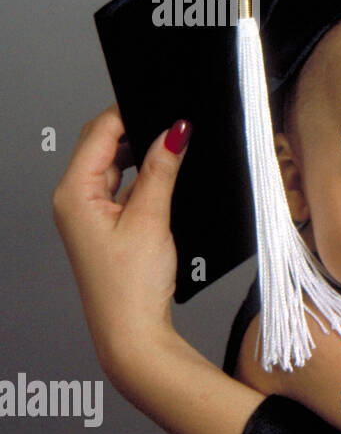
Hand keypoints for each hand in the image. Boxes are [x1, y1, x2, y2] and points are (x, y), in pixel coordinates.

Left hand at [51, 104, 190, 368]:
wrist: (132, 332)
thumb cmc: (130, 287)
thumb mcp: (152, 218)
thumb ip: (163, 169)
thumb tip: (175, 132)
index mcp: (72, 193)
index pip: (98, 133)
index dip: (130, 112)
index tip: (163, 101)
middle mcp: (73, 200)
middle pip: (103, 145)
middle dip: (137, 131)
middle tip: (174, 127)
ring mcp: (87, 213)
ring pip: (115, 165)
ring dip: (143, 156)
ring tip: (173, 157)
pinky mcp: (104, 225)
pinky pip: (123, 188)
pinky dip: (144, 180)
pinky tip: (166, 184)